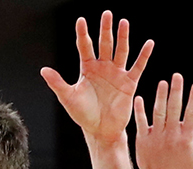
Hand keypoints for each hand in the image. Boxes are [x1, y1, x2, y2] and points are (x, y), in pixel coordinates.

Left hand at [40, 11, 152, 143]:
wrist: (101, 131)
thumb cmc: (83, 115)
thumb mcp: (68, 98)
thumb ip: (58, 83)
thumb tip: (43, 70)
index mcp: (87, 68)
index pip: (85, 46)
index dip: (83, 34)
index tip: (81, 20)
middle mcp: (103, 67)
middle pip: (104, 44)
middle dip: (105, 29)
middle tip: (107, 13)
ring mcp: (117, 74)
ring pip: (120, 51)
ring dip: (123, 37)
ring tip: (124, 22)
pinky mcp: (129, 83)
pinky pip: (137, 67)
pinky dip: (144, 56)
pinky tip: (149, 44)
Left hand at [132, 73, 192, 168]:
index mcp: (186, 139)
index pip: (192, 114)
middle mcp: (171, 136)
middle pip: (174, 108)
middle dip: (176, 91)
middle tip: (177, 76)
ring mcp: (156, 137)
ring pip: (158, 112)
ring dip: (160, 96)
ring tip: (163, 83)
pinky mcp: (143, 140)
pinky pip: (141, 122)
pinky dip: (140, 110)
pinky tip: (140, 97)